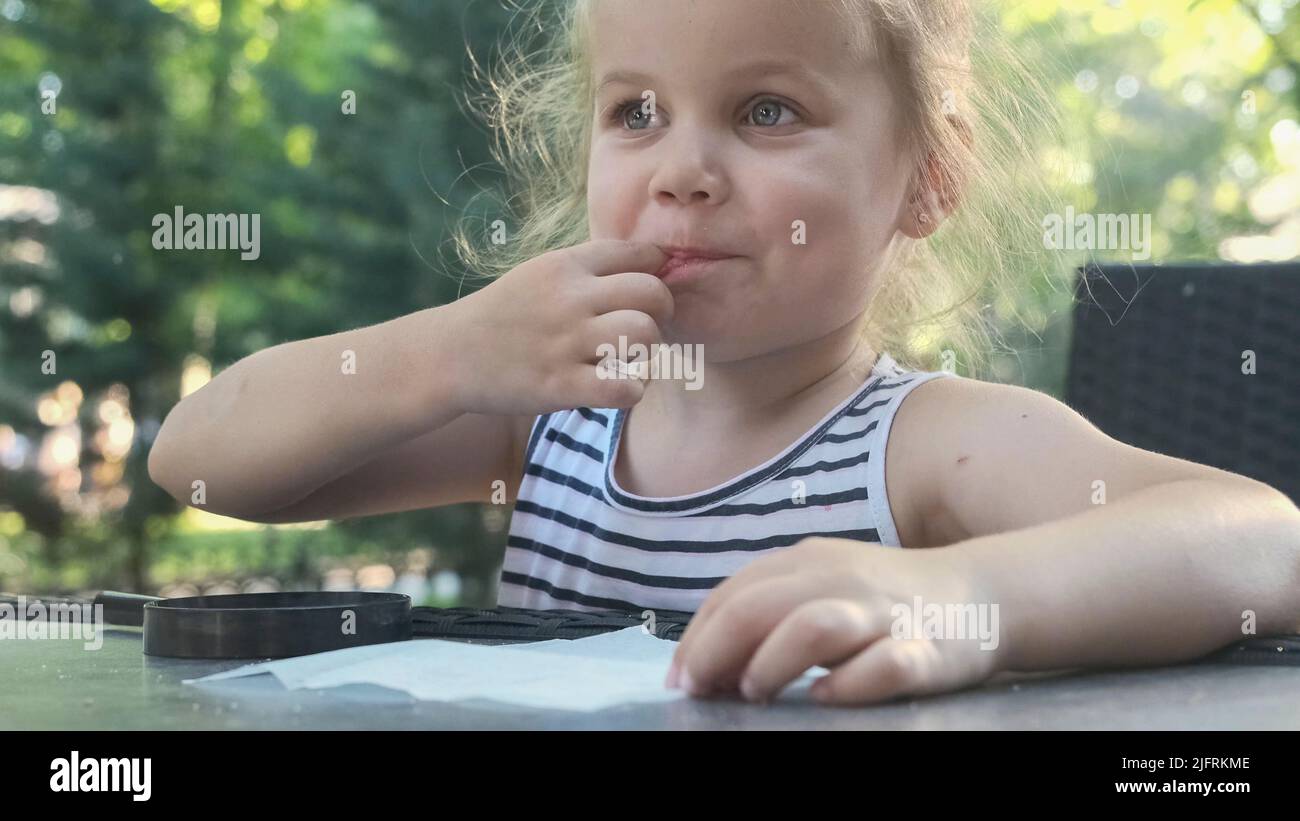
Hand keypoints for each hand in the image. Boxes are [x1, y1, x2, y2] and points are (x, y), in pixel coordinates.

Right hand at [444, 239, 671, 415]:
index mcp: (566, 266)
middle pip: (653, 293)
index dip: (658, 272)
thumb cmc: (505, 315)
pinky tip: (620, 386)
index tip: (651, 291)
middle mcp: (569, 299)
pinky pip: (624, 386)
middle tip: (647, 327)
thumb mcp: (540, 274)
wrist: (450, 355)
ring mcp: (566, 342)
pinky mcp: (560, 386)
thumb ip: (589, 268)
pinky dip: (633, 389)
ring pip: (644, 335)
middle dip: (662, 312)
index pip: (640, 254)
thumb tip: (650, 262)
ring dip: (648, 350)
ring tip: (631, 358)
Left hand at [665, 538, 1006, 705]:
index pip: (734, 594)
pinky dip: (849, 685)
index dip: (697, 637)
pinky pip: (886, 665)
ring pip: (815, 626)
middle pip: (760, 607)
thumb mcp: (819, 584)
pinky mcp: (927, 650)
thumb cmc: (881, 598)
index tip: (680, 678)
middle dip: (716, 650)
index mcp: (807, 561)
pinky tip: (823, 699)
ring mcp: (884, 613)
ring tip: (753, 691)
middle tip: (700, 690)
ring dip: (772, 661)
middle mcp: (841, 579)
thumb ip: (769, 609)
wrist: (981, 591)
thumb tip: (705, 660)